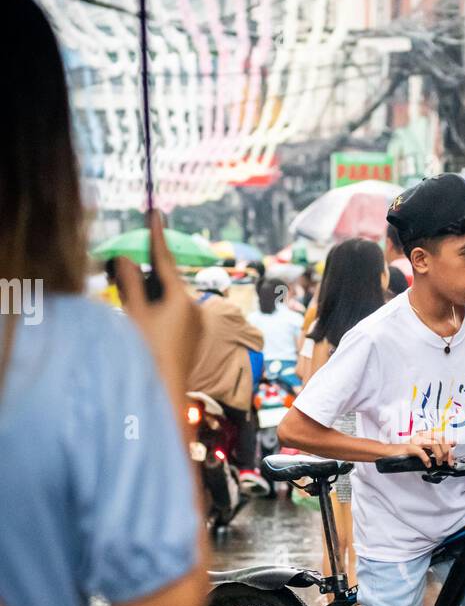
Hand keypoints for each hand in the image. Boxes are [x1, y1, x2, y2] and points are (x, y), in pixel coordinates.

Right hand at [114, 211, 201, 404]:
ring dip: (153, 296)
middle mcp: (193, 307)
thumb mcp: (135, 315)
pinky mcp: (194, 335)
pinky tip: (146, 324)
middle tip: (127, 271)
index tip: (156, 213)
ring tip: (135, 310)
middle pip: (166, 281)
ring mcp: (196, 323)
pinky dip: (160, 311)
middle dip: (148, 276)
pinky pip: (175, 314)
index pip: (165, 260)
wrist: (167, 391)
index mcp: (181, 299)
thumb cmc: (149, 354)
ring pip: (170, 299)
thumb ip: (130, 284)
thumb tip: (126, 258)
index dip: (158, 236)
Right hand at [385, 432, 454, 467]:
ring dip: (439, 454)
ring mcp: (416, 441)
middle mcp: (421, 436)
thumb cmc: (404, 453)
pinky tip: (428, 464)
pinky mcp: (410, 447)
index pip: (440, 437)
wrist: (390, 453)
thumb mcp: (421, 450)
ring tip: (438, 463)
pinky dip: (427, 459)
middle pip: (439, 440)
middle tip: (448, 461)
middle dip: (447, 451)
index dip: (449, 442)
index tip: (454, 446)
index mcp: (424, 436)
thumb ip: (431, 450)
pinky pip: (422, 451)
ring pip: (433, 443)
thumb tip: (444, 454)